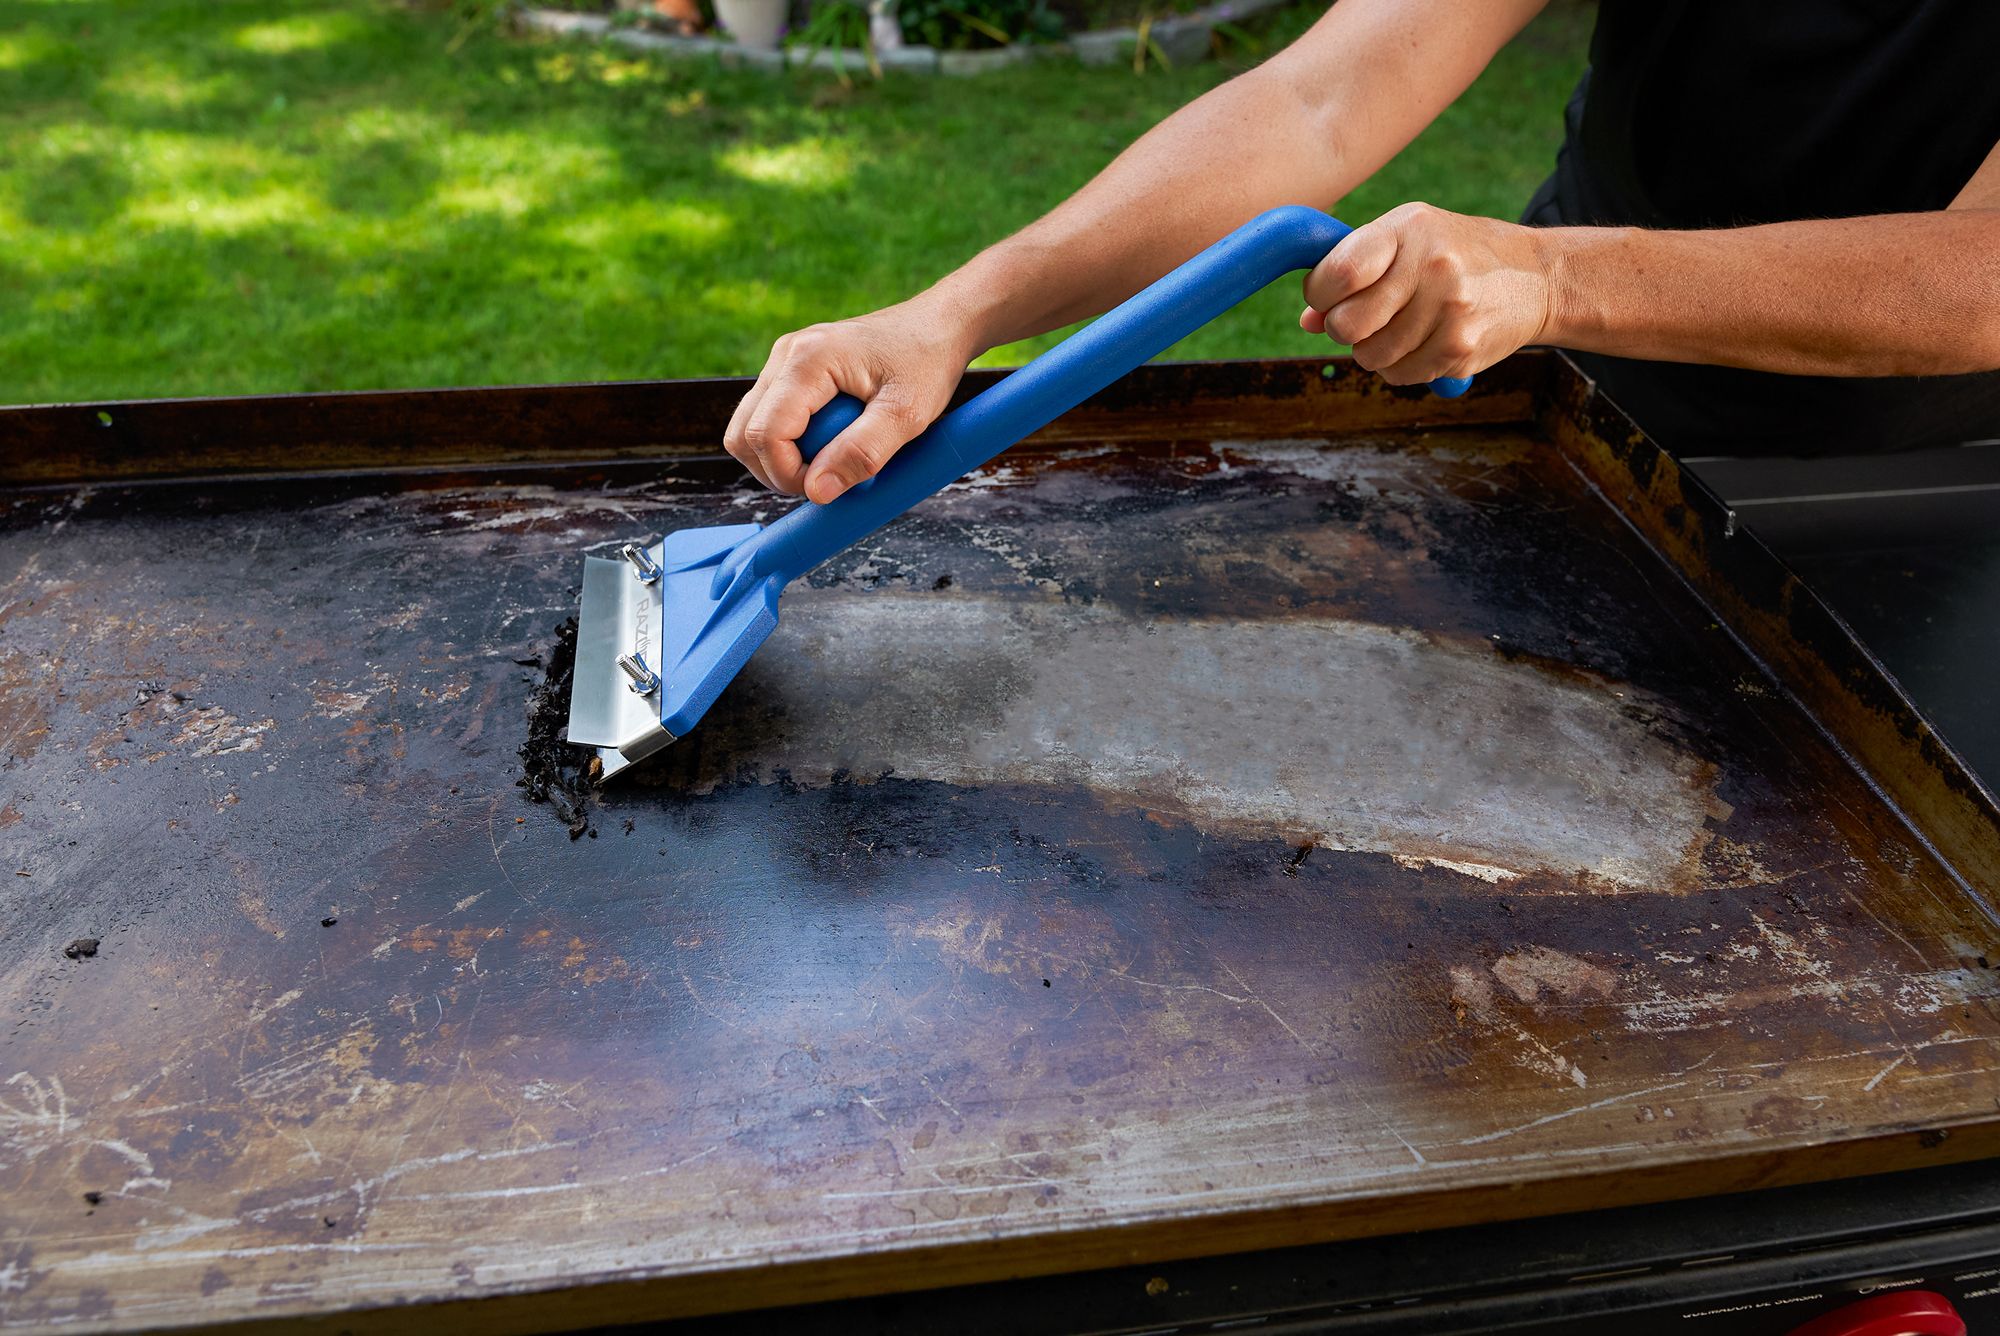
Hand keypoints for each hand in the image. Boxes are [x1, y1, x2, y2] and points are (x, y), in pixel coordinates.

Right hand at [725, 296, 979, 503]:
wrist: (938, 325)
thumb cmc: (928, 363)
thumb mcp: (907, 415)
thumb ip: (862, 453)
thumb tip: (816, 492)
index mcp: (809, 359)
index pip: (765, 433)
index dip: (787, 474)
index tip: (827, 489)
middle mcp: (786, 354)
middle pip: (744, 434)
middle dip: (778, 471)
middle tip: (830, 479)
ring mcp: (784, 360)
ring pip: (750, 428)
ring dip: (783, 458)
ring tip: (835, 459)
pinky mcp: (792, 371)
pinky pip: (770, 418)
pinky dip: (792, 442)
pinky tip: (834, 440)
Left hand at [1300, 202, 1552, 385]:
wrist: (1536, 277)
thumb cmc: (1456, 254)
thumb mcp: (1409, 240)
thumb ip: (1355, 270)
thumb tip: (1309, 320)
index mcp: (1410, 229)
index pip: (1340, 273)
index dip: (1320, 294)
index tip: (1327, 297)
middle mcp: (1432, 266)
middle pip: (1348, 324)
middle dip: (1344, 329)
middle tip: (1364, 319)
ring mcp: (1450, 310)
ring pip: (1371, 356)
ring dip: (1373, 351)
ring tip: (1400, 328)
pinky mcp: (1461, 348)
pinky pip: (1400, 374)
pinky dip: (1400, 366)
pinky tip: (1422, 343)